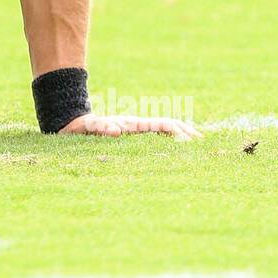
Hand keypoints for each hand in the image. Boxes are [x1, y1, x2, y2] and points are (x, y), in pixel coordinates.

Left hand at [62, 113, 202, 140]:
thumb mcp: (89, 128)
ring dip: (180, 137)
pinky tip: (175, 153)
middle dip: (185, 133)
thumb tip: (116, 130)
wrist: (74, 124)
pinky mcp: (132, 138)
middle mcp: (138, 126)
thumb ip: (100, 128)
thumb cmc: (82, 128)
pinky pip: (154, 139)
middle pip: (167, 126)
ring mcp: (136, 131)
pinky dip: (168, 142)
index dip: (178, 131)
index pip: (161, 125)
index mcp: (133, 124)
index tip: (192, 140)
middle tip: (203, 144)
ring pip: (163, 132)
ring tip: (196, 147)